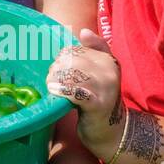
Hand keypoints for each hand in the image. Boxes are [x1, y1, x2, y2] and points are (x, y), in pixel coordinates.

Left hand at [46, 27, 123, 160]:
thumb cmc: (100, 101)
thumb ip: (96, 50)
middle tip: (52, 81)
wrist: (112, 132)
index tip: (59, 71)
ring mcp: (105, 88)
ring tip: (52, 87)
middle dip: (56, 70)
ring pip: (71, 74)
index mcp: (109, 60)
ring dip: (56, 80)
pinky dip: (62, 91)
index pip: (75, 50)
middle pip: (72, 60)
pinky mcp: (97, 105)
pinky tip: (55, 93)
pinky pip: (75, 91)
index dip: (62, 59)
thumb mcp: (102, 73)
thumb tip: (83, 31)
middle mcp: (109, 71)